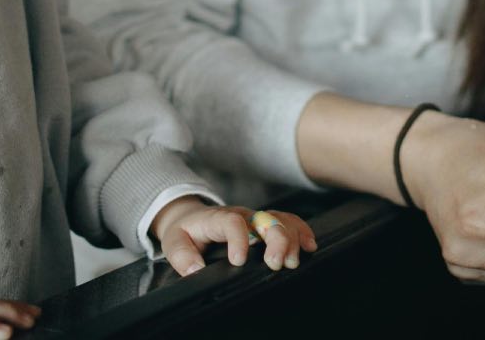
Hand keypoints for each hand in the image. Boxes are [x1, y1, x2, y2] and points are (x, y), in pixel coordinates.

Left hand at [150, 196, 318, 275]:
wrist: (192, 218)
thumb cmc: (186, 231)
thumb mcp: (174, 241)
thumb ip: (181, 255)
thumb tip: (195, 269)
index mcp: (217, 218)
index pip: (231, 222)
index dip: (238, 239)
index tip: (238, 261)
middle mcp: (241, 215)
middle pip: (264, 219)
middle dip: (275, 240)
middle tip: (276, 263)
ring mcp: (256, 218)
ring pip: (280, 219)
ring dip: (291, 238)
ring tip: (293, 260)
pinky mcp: (265, 223)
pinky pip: (288, 220)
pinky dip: (301, 230)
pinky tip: (310, 245)